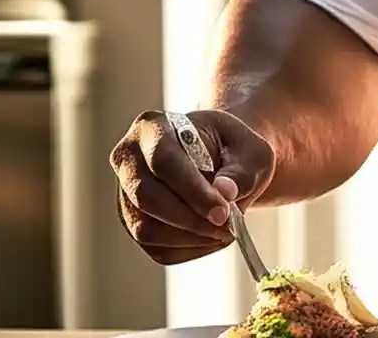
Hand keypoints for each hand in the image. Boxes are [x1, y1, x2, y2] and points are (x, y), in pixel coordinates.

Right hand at [109, 109, 275, 264]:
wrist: (222, 159)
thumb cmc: (234, 149)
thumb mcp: (251, 151)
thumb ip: (241, 171)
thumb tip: (224, 192)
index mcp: (153, 126)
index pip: (164, 161)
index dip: (193, 191)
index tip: (224, 212)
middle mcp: (128, 158)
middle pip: (147, 197)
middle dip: (191, 219)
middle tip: (228, 227)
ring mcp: (125, 193)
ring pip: (146, 228)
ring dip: (190, 238)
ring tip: (226, 232)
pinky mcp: (134, 222)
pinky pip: (155, 247)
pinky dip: (188, 249)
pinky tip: (213, 238)